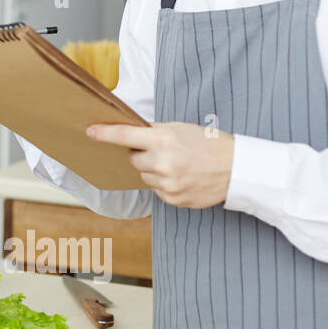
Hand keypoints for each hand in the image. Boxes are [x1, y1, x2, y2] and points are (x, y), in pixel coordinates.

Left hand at [86, 121, 233, 207]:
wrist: (237, 170)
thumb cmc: (209, 144)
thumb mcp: (181, 128)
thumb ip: (155, 132)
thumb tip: (129, 133)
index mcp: (164, 140)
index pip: (125, 136)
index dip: (105, 134)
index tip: (90, 131)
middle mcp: (162, 163)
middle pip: (133, 159)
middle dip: (143, 155)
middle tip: (164, 151)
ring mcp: (167, 184)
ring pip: (144, 176)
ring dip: (153, 170)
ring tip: (178, 165)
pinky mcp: (172, 199)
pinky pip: (156, 190)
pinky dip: (164, 183)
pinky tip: (183, 177)